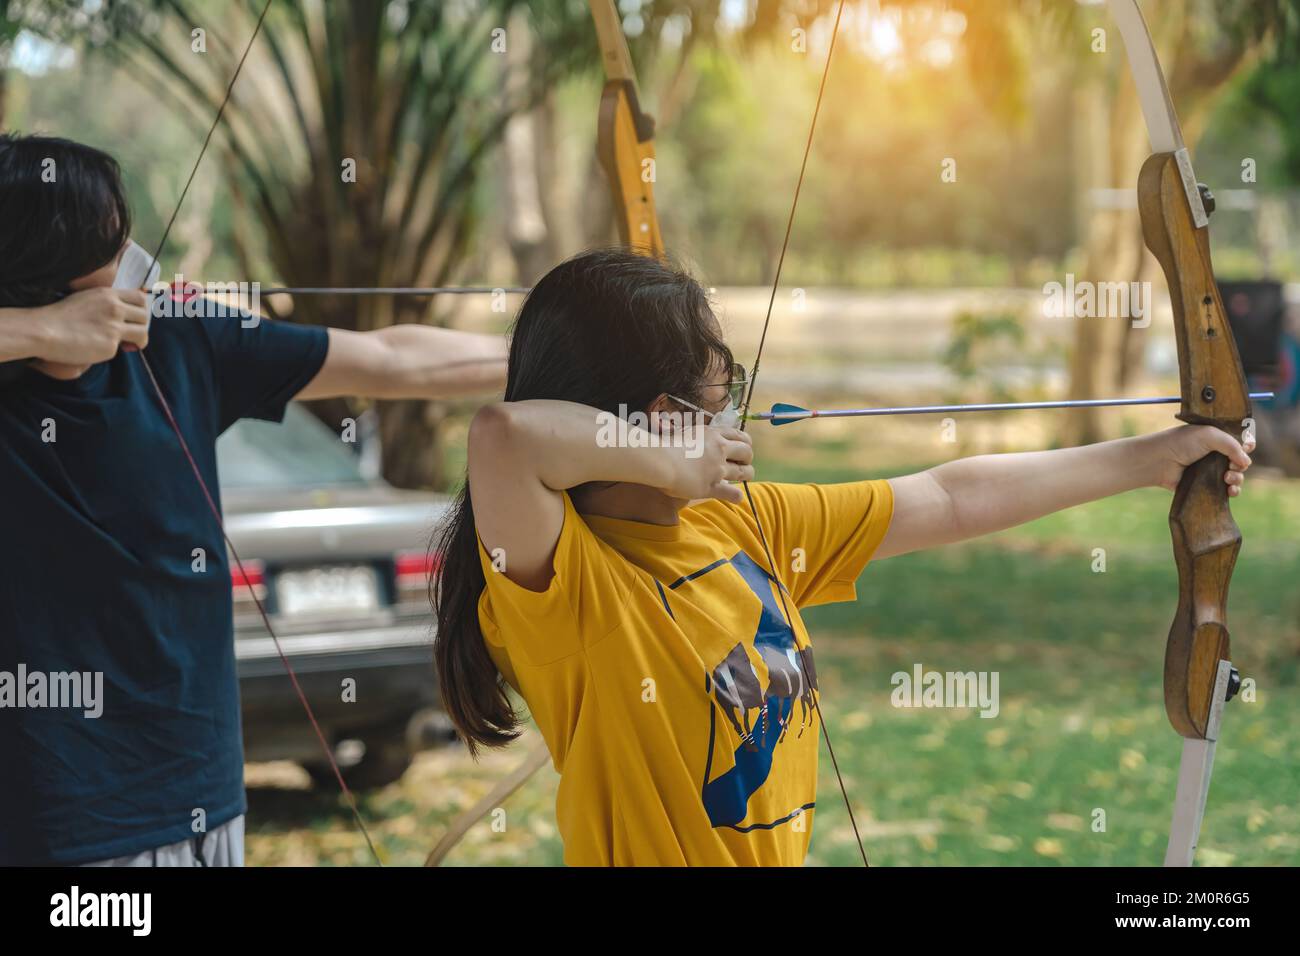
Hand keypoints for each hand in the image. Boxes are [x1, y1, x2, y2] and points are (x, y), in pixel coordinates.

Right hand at [28, 288, 150, 379]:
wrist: (43, 330)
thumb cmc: (58, 316)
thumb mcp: (85, 299)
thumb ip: (105, 303)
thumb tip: (121, 314)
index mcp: (107, 294)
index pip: (139, 297)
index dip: (141, 308)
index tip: (136, 317)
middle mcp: (114, 308)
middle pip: (145, 315)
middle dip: (142, 325)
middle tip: (132, 334)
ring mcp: (114, 326)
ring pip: (143, 333)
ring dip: (139, 340)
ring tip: (129, 345)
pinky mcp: (110, 344)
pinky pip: (120, 349)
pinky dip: (115, 351)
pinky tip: (100, 350)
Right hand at [659, 425, 753, 503]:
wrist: (660, 460)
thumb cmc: (665, 444)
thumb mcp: (682, 432)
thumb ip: (693, 433)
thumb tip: (688, 431)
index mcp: (713, 434)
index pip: (738, 434)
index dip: (744, 442)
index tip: (743, 446)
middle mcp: (720, 449)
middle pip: (746, 452)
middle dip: (748, 457)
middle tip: (745, 462)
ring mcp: (718, 469)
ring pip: (743, 472)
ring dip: (748, 474)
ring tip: (746, 476)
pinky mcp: (712, 486)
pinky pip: (731, 492)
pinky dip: (736, 495)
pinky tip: (737, 496)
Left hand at [1154, 425, 1253, 497]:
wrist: (1158, 461)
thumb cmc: (1180, 443)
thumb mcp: (1209, 435)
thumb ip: (1232, 445)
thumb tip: (1247, 462)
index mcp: (1216, 438)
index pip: (1240, 442)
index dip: (1247, 446)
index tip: (1247, 447)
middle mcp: (1214, 454)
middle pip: (1240, 461)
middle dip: (1241, 465)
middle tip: (1232, 466)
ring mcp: (1210, 470)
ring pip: (1235, 476)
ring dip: (1238, 478)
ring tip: (1228, 478)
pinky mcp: (1205, 485)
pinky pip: (1225, 490)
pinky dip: (1233, 491)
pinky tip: (1231, 491)